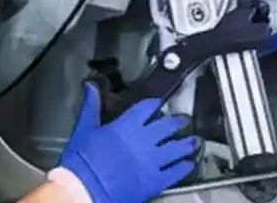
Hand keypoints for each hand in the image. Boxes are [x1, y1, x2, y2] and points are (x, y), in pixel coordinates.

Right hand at [53, 85, 197, 202]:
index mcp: (128, 125)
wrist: (84, 189)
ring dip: (187, 144)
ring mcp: (152, 160)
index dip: (155, 103)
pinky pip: (175, 172)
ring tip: (194, 141)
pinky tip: (189, 164)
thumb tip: (91, 86)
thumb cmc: (82, 161)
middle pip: (168, 126)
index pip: (147, 108)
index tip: (160, 103)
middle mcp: (144, 140)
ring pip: (176, 148)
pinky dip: (184, 167)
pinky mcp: (154, 180)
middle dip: (177, 121)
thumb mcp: (84, 129)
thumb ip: (91, 106)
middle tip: (184, 119)